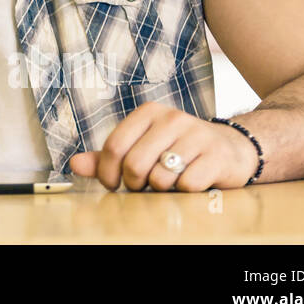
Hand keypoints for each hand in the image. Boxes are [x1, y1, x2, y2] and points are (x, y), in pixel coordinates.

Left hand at [68, 101, 259, 190]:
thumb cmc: (176, 149)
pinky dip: (184, 191)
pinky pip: (186, 185)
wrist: (229, 149)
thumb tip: (74, 165)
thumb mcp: (141, 146)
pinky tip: (190, 182)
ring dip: (160, 188)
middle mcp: (172, 118)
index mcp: (149, 112)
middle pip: (135, 164)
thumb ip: (107, 157)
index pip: (114, 146)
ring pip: (160, 177)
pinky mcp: (216, 156)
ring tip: (169, 181)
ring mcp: (196, 135)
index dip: (108, 173)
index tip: (113, 184)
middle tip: (142, 185)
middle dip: (134, 184)